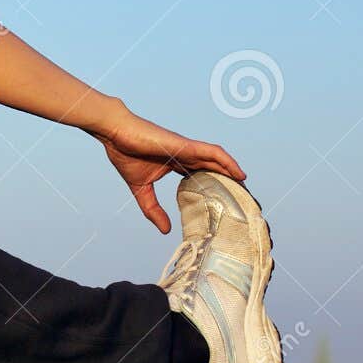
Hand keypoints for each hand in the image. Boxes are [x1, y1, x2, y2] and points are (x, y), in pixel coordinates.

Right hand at [90, 104, 245, 233]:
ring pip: (217, 159)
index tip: (224, 200)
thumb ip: (153, 209)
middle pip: (213, 167)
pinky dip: (227, 161)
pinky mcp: (185, 145)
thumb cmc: (125, 153)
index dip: (213, 184)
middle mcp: (184, 155)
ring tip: (246, 187)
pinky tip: (238, 172)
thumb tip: (165, 230)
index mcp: (175, 163)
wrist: (115, 133)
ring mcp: (186, 149)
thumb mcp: (141, 189)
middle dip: (228, 181)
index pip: (200, 174)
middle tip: (242, 198)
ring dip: (233, 171)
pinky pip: (212, 152)